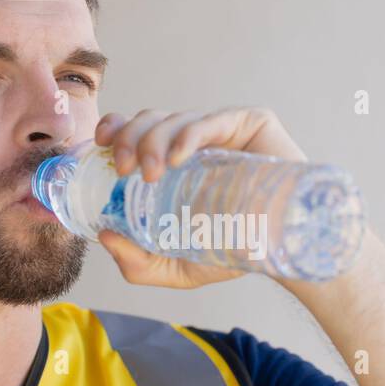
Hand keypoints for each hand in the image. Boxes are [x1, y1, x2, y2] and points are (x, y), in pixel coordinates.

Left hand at [92, 106, 306, 288]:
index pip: (136, 130)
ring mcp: (222, 130)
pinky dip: (186, 136)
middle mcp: (194, 141)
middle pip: (149, 120)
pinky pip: (209, 120)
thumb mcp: (175, 267)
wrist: (284, 253)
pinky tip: (177, 159)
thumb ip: (138, 263)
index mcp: (173, 162)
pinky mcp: (249, 123)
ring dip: (151, 142)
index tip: (100, 143)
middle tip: (122, 170)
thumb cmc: (233, 252)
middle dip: (127, 139)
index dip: (115, 128)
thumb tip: (105, 236)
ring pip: (173, 118)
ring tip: (149, 175)